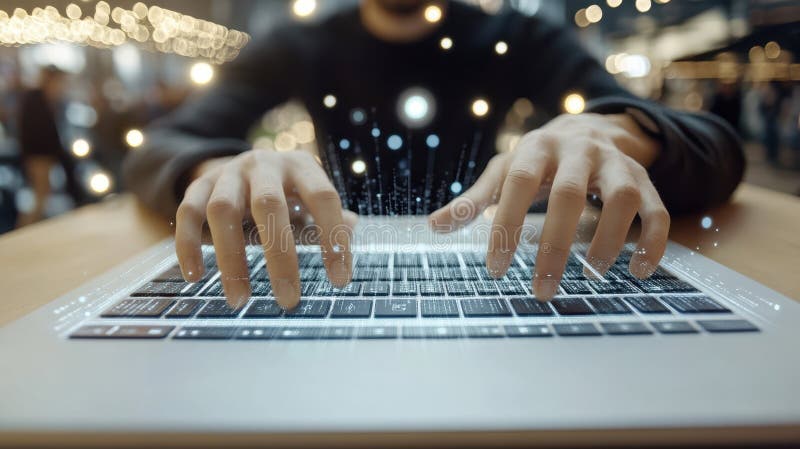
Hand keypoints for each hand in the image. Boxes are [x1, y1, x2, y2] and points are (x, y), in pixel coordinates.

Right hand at [175, 149, 352, 308]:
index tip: (339, 281)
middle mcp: (263, 165)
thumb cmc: (289, 195)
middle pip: (268, 205)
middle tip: (288, 300)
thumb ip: (331, 218)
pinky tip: (195, 276)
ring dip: (230, 259)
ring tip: (239, 301)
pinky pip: (186, 213)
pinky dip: (188, 245)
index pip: (323, 197)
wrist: (244, 166)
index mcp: (301, 166)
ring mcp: (228, 173)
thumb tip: (352, 227)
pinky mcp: (198, 186)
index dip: (333, 237)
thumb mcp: (312, 202)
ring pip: (222, 211)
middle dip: (280, 256)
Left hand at [429, 113, 668, 300]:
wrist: (591, 127)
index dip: (506, 225)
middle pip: (570, 195)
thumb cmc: (539, 159)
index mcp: (538, 148)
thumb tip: (433, 226)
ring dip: (609, 241)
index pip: (519, 185)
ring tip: (591, 277)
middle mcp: (580, 152)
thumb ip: (475, 198)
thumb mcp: (505, 170)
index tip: (495, 269)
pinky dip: (653, 242)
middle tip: (541, 290)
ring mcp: (617, 165)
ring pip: (621, 200)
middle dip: (555, 246)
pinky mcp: (645, 180)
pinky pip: (658, 211)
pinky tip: (638, 271)